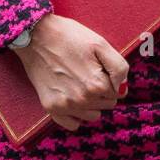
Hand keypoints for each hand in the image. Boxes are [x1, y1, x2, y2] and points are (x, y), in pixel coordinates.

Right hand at [11, 13, 129, 131]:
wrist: (36, 36)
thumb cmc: (70, 37)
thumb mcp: (100, 44)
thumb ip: (118, 68)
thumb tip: (122, 88)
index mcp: (96, 85)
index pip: (118, 93)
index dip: (111, 79)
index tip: (100, 67)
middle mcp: (81, 100)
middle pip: (107, 104)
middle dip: (103, 91)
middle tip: (89, 72)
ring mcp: (65, 106)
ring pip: (92, 115)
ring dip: (91, 103)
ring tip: (80, 82)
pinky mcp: (51, 108)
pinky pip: (72, 124)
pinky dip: (75, 114)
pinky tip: (71, 97)